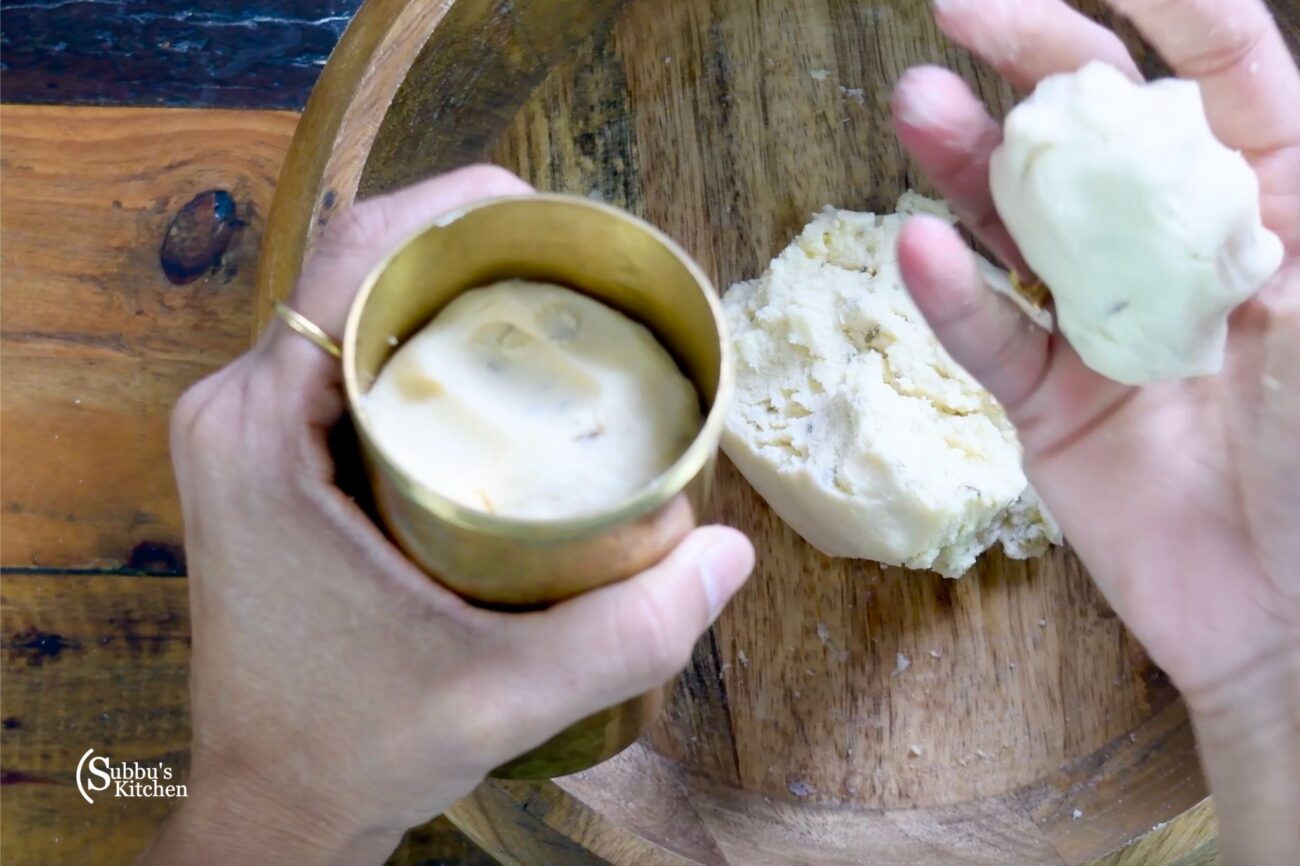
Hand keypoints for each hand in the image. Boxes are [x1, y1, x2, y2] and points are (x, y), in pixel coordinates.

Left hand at [138, 166, 754, 865]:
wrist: (274, 807)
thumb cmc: (354, 748)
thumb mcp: (504, 694)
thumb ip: (628, 632)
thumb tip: (732, 553)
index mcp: (260, 432)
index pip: (354, 256)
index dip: (454, 206)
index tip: (550, 214)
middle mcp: (235, 412)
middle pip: (358, 270)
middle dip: (468, 248)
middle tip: (577, 272)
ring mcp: (244, 434)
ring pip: (352, 311)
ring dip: (445, 293)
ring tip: (552, 312)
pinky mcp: (264, 461)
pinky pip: (343, 359)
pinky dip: (420, 345)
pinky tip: (497, 378)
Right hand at [892, 1, 1298, 861]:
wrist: (1291, 625)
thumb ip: (1286, 206)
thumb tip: (1232, 86)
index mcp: (1274, 211)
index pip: (1219, 75)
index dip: (1158, 9)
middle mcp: (1180, 254)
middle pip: (1097, 134)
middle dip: (1033, 64)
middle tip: (958, 16)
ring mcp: (1105, 327)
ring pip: (1023, 225)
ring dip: (969, 164)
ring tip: (916, 106)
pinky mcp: (1050, 404)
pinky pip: (993, 337)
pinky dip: (954, 298)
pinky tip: (919, 249)